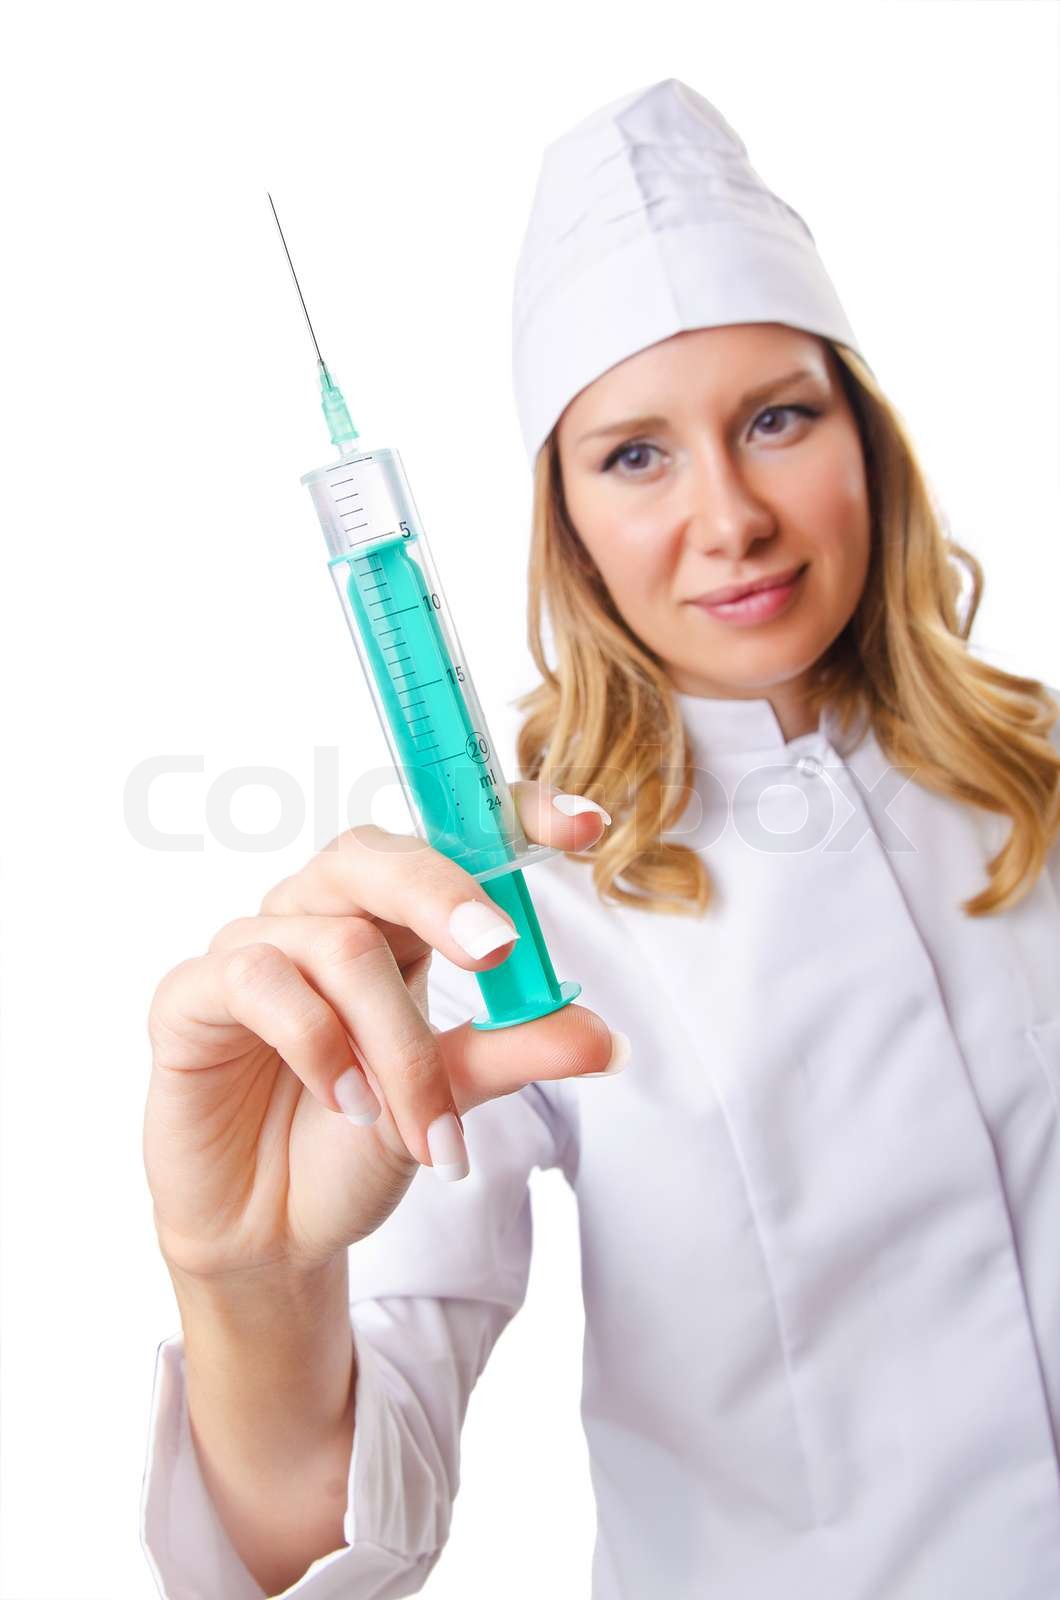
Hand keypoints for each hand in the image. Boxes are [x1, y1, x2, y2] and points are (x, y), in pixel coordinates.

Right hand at [143, 785, 618, 1284]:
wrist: (275, 1230)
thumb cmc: (356, 1141)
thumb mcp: (453, 1095)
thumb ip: (515, 1051)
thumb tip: (603, 1038)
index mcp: (390, 920)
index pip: (441, 837)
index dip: (509, 816)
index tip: (583, 827)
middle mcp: (318, 915)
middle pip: (372, 855)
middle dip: (443, 893)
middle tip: (497, 950)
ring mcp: (251, 948)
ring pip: (337, 944)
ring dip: (395, 1046)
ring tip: (423, 1127)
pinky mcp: (191, 995)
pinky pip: (259, 982)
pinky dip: (321, 1047)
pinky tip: (349, 1106)